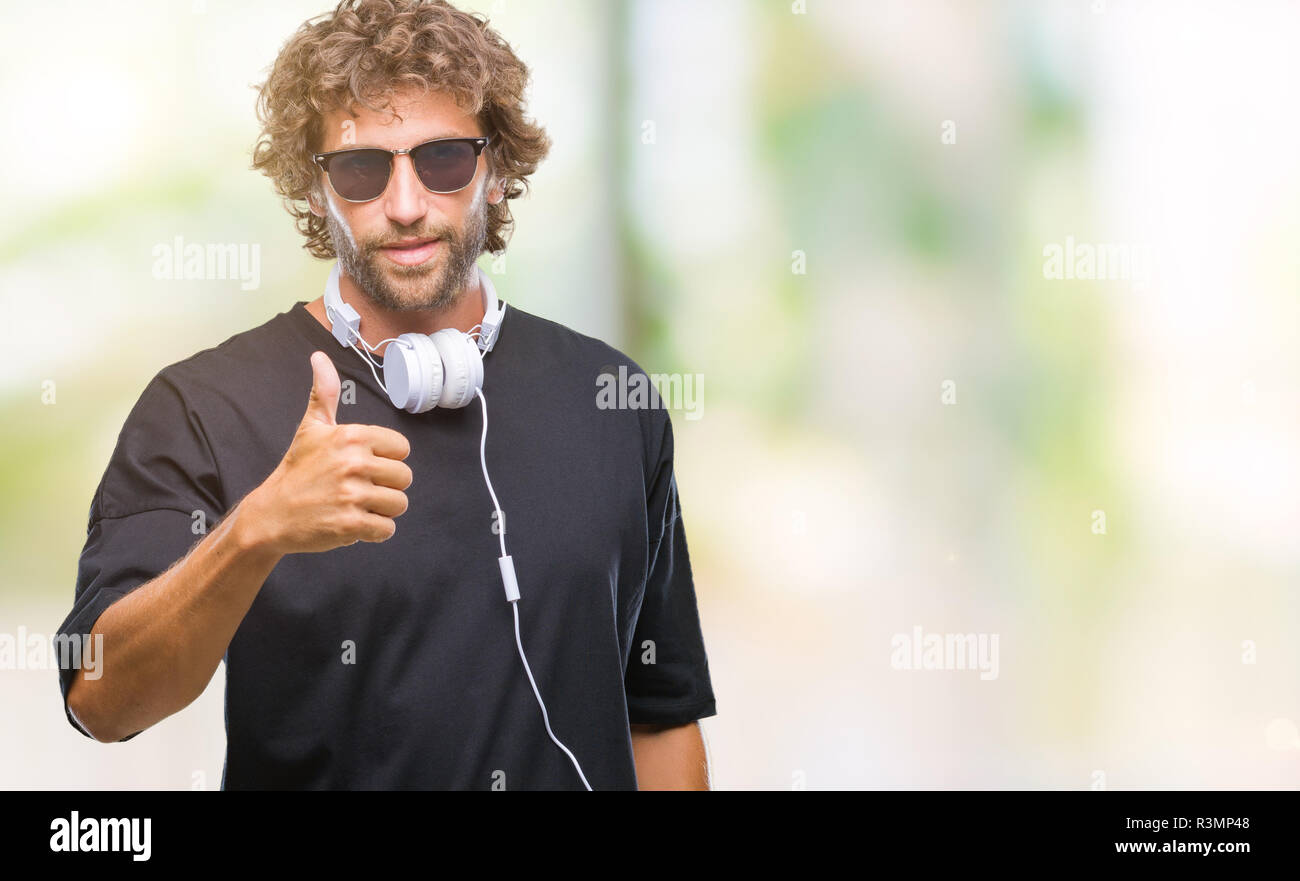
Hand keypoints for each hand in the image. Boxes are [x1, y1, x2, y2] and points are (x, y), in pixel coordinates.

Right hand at [244, 351, 412, 553]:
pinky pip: (387, 530)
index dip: (386, 460)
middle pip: (404, 478)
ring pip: (399, 504)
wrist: (271, 514)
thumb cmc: (297, 470)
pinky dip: (374, 532)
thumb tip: (319, 356)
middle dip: (386, 487)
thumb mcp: (311, 427)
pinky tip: (353, 523)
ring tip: (355, 506)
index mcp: (352, 437)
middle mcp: (354, 463)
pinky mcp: (350, 525)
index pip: (402, 448)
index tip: (363, 466)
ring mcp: (352, 495)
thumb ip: (325, 392)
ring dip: (381, 510)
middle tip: (358, 489)